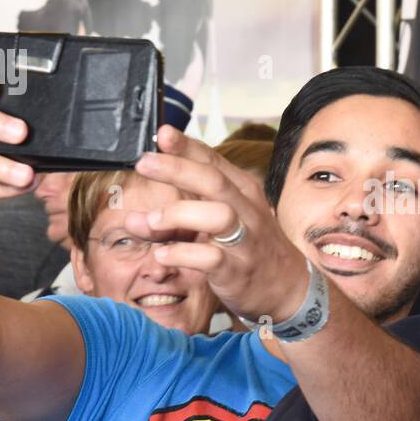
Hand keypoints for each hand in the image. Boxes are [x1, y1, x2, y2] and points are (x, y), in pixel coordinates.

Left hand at [129, 126, 309, 322]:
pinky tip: (162, 255)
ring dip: (179, 214)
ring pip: (217, 215)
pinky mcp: (238, 270)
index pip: (213, 161)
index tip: (162, 133)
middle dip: (178, 169)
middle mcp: (246, 210)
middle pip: (214, 181)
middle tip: (145, 163)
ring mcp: (244, 240)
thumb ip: (176, 218)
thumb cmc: (247, 247)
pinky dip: (182, 254)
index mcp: (241, 191)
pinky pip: (211, 258)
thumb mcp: (218, 223)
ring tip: (151, 220)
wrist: (286, 286)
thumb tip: (133, 216)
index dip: (186, 146)